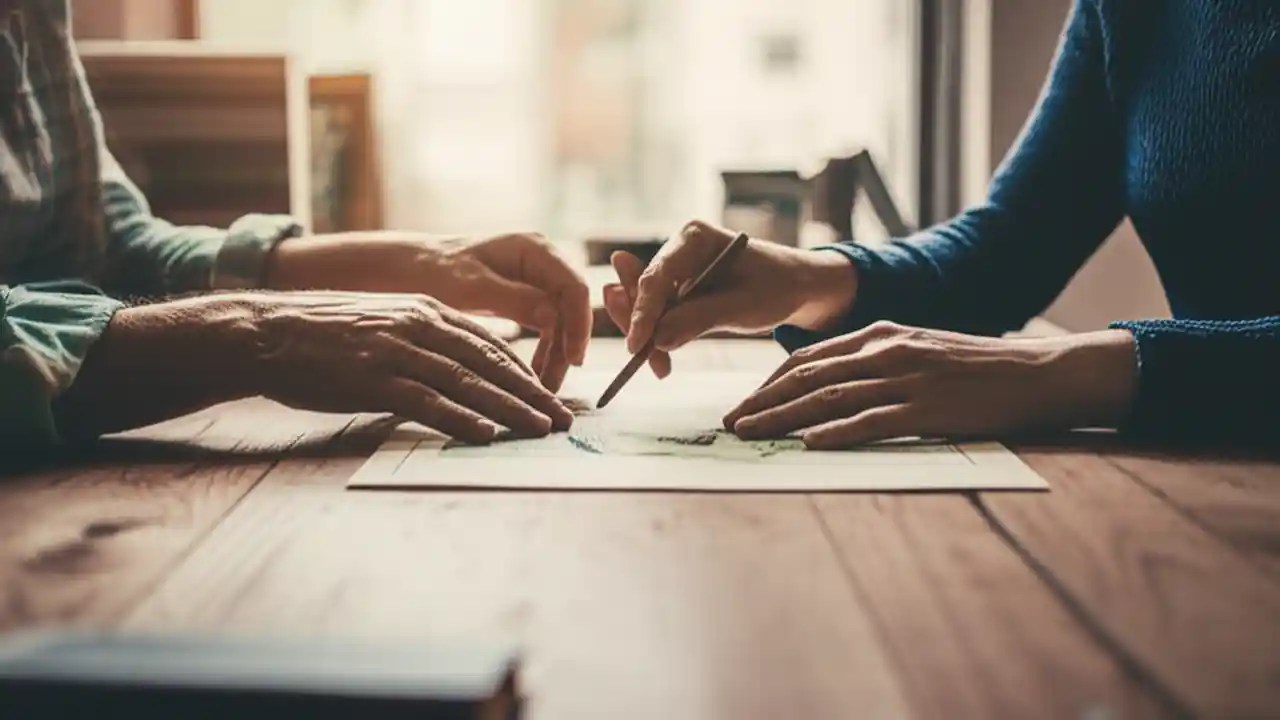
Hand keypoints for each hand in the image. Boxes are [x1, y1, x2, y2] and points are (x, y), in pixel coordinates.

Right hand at [247, 291, 574, 443]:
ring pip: (468, 382)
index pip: (488, 344)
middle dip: (532, 393)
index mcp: (424, 311)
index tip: (548, 395)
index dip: (523, 372)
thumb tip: (452, 368)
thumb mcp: (382, 323)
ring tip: (541, 429)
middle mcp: (418, 326)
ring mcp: (397, 351)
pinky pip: (426, 401)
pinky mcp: (373, 378)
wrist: (265, 332)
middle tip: (563, 419)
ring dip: (510, 408)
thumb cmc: (321, 335)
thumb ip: (420, 340)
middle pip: (489, 363)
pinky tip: (486, 433)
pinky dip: (460, 418)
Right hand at [603, 220, 855, 377]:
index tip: (637, 343)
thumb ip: (699, 319)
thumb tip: (657, 339)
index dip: (643, 311)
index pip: (658, 275)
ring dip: (649, 336)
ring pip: (648, 306)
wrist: (798, 287)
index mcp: (694, 237)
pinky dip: (660, 338)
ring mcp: (678, 271)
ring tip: (658, 367)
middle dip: (641, 325)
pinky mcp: (681, 292)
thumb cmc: (777, 287)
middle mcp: (679, 249)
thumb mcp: (742, 306)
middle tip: (639, 357)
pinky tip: (661, 362)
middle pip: (644, 289)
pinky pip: (661, 316)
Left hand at [722, 322, 1137, 448]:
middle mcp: (885, 351)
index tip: (744, 403)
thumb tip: (828, 382)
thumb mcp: (916, 348)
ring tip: (752, 434)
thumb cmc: (973, 367)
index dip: (769, 383)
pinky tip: (809, 443)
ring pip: (830, 399)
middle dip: (763, 402)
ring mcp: (905, 379)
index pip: (808, 359)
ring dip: (784, 418)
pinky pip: (871, 421)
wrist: (1033, 372)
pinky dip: (836, 433)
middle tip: (731, 424)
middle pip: (808, 378)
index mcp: (879, 335)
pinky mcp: (926, 408)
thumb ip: (872, 360)